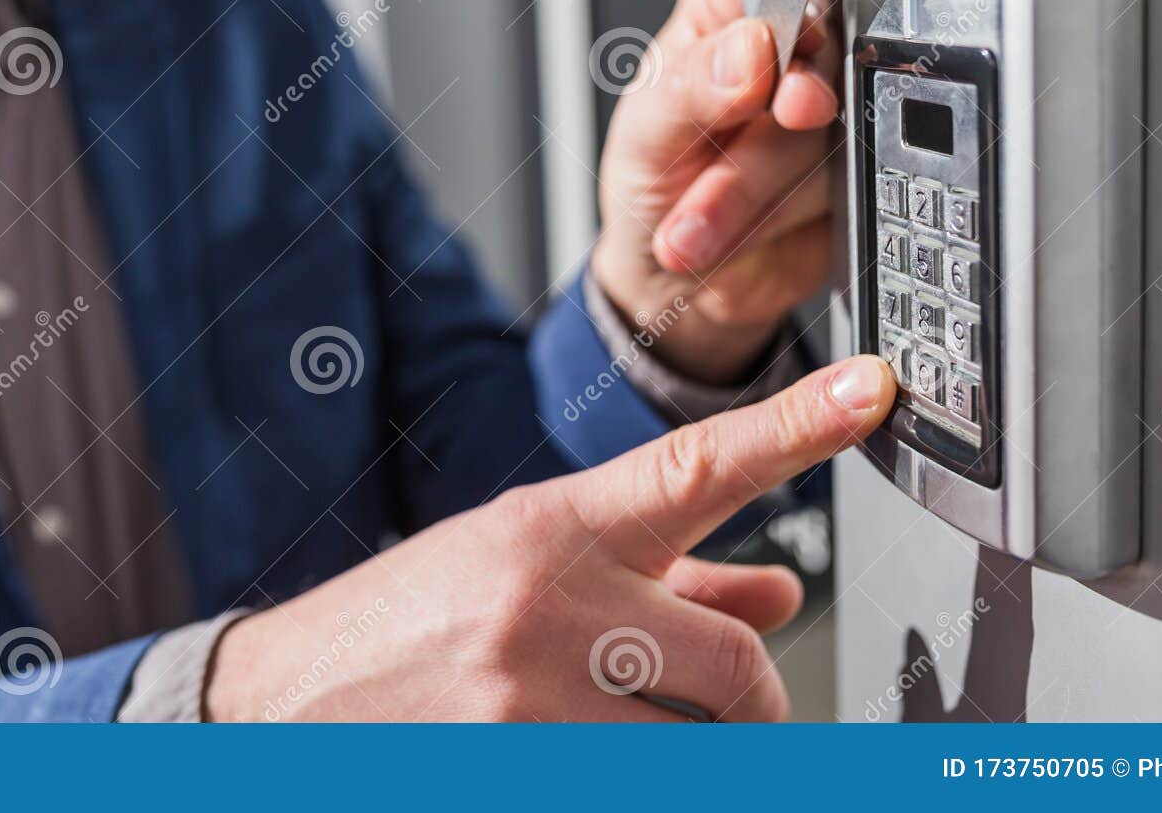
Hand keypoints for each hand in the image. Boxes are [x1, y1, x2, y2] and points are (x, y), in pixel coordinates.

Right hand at [206, 355, 893, 721]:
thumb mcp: (534, 566)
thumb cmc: (417, 619)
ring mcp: (530, 698)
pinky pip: (630, 778)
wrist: (291, 700)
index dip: (795, 425)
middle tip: (732, 709)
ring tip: (625, 721)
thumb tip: (782, 594)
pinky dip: (634, 764)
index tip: (870, 388)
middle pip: (734, 669)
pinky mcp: (516, 764)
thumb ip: (676, 581)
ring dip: (689, 749)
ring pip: (692, 749)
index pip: (696, 465)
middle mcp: (550, 602)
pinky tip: (582, 737)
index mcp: (559, 528)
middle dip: (751, 705)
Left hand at [592, 0, 841, 383]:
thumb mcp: (645, 133)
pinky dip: (781, 222)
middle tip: (726, 162)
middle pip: (818, 61)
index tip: (767, 52)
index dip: (781, 11)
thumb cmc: (651, 182)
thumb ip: (692, 86)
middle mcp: (787, 60)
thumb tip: (752, 45)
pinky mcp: (853, 182)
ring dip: (751, 196)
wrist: (665, 279)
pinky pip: (849, 192)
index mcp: (729, 17)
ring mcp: (828, 121)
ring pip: (829, 138)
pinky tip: (736, 240)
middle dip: (766, 129)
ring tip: (691, 230)